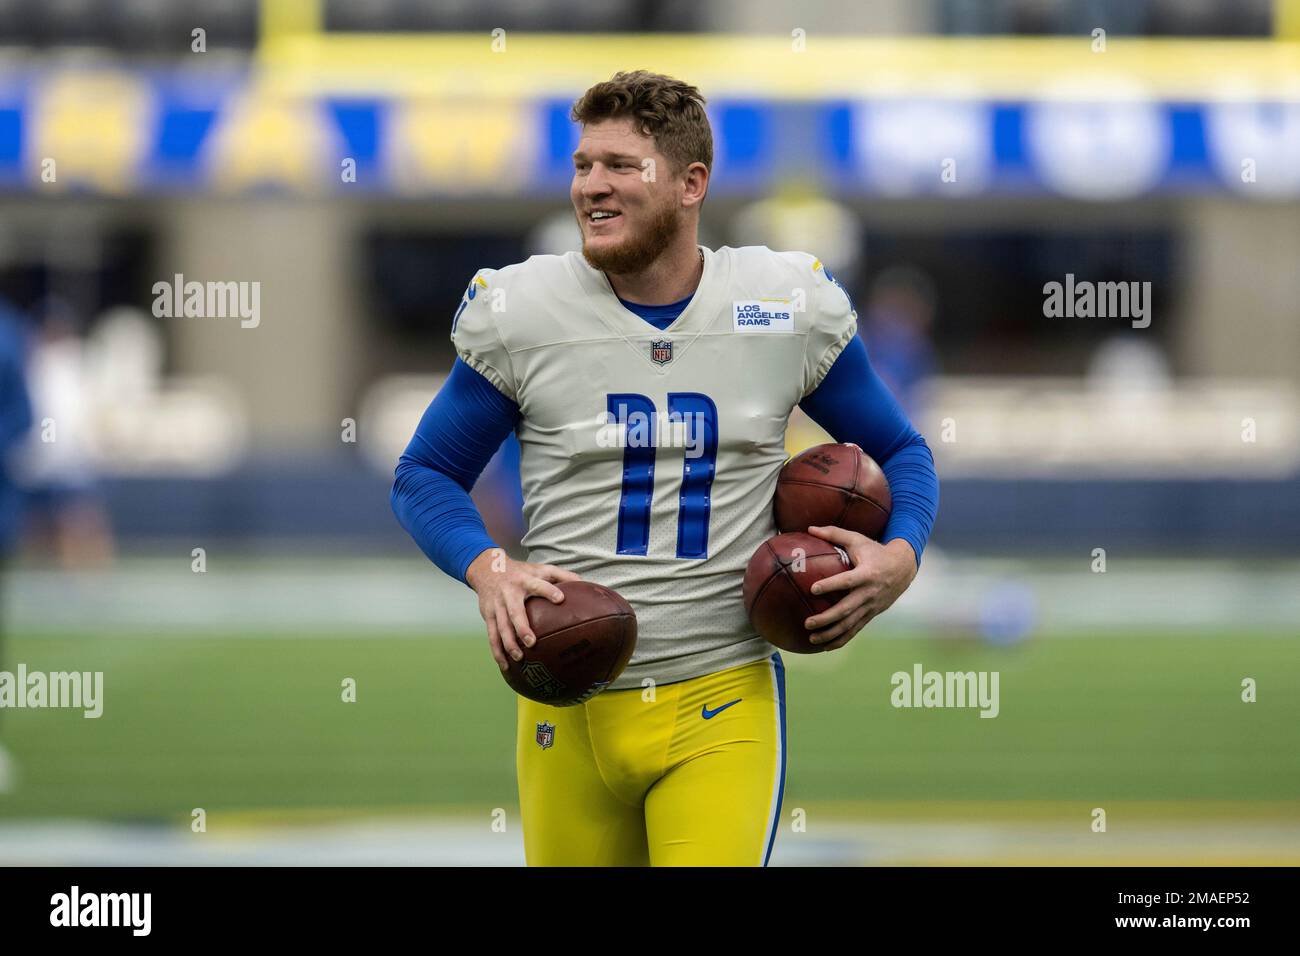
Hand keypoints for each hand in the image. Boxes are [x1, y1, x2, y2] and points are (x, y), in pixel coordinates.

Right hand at [465, 549, 582, 670]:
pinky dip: (497, 651)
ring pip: (501, 627)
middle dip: (521, 627)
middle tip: (531, 642)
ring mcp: (497, 605)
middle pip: (514, 612)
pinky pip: (492, 635)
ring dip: (508, 643)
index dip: (548, 591)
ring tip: (519, 658)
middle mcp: (509, 593)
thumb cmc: (520, 572)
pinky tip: (505, 665)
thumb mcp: (539, 568)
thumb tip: (583, 583)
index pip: (538, 585)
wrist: (487, 568)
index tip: (560, 598)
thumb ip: (561, 575)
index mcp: (524, 581)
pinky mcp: (488, 615)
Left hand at [802, 527, 917, 650]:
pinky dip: (841, 639)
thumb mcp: (857, 539)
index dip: (831, 585)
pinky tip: (825, 646)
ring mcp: (872, 606)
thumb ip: (834, 533)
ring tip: (811, 639)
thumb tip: (809, 527)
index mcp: (867, 573)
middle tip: (807, 623)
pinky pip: (856, 630)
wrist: (904, 567)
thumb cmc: (875, 550)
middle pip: (847, 609)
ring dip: (831, 633)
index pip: (847, 581)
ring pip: (850, 624)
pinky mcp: (872, 614)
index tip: (813, 589)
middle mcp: (870, 592)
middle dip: (827, 618)